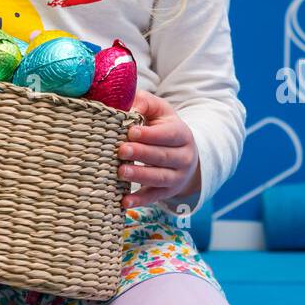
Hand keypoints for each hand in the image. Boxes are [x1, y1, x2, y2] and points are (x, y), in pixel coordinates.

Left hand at [117, 90, 200, 208]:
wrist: (181, 152)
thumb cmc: (162, 126)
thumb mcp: (159, 110)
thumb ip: (144, 102)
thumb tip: (128, 107)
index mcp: (182, 134)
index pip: (168, 135)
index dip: (150, 134)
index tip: (131, 132)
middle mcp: (184, 157)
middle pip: (163, 157)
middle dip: (142, 154)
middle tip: (121, 150)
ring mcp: (177, 177)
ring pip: (159, 178)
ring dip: (140, 176)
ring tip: (120, 172)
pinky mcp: (167, 192)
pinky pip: (154, 197)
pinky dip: (139, 201)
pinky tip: (124, 202)